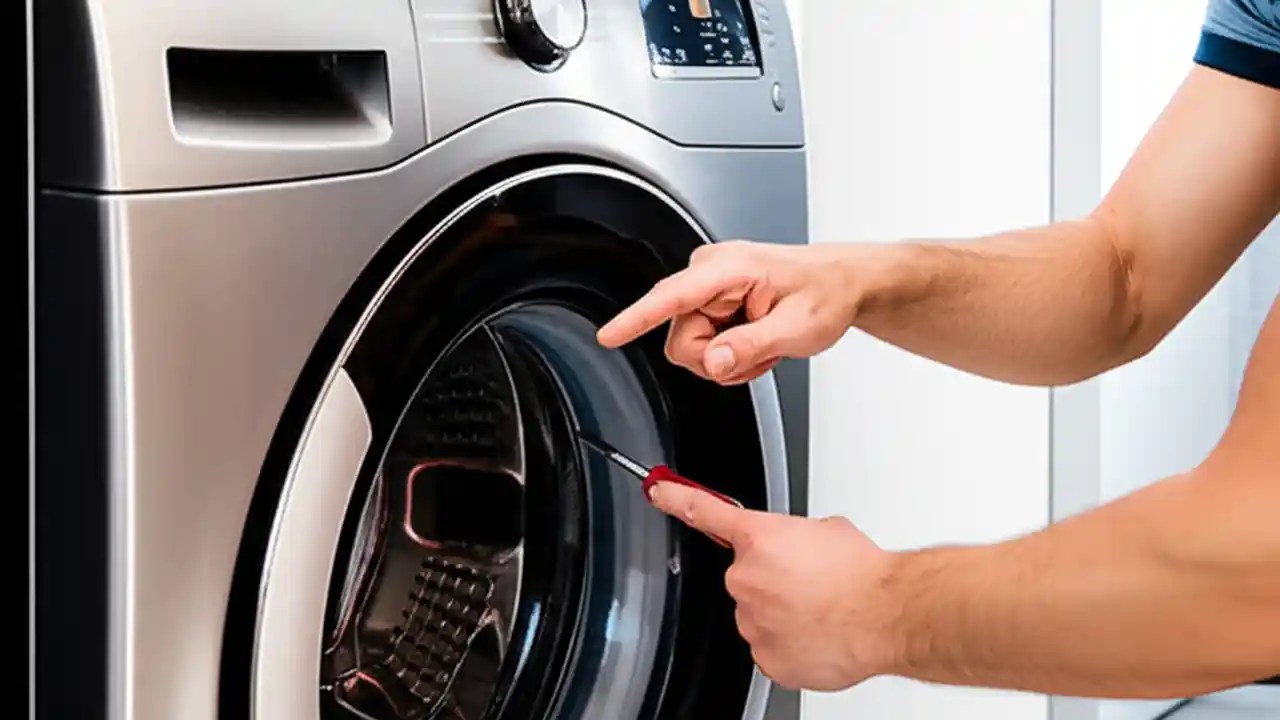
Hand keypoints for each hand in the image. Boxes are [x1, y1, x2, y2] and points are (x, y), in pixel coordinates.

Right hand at [597, 241, 860, 384]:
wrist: (841, 284)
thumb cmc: (826, 292)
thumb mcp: (797, 327)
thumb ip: (751, 346)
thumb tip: (713, 362)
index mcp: (728, 269)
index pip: (671, 297)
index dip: (636, 318)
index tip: (609, 336)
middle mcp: (710, 274)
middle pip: (682, 340)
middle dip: (717, 359)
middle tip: (759, 351)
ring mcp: (708, 289)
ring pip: (691, 348)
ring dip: (727, 358)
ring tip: (762, 343)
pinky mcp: (710, 303)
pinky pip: (702, 345)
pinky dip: (730, 353)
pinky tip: (755, 340)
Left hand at [649, 481, 899, 690]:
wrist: (884, 615)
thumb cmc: (862, 573)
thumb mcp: (826, 530)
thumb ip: (794, 536)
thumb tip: (795, 546)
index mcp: (758, 538)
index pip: (704, 511)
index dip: (675, 499)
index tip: (658, 492)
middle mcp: (746, 578)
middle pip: (746, 576)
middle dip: (771, 579)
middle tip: (809, 585)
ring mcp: (752, 621)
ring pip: (758, 614)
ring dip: (782, 612)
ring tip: (821, 612)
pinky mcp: (766, 657)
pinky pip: (770, 647)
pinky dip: (790, 643)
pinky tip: (818, 635)